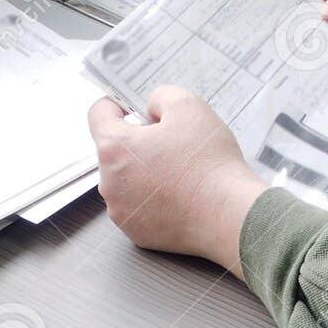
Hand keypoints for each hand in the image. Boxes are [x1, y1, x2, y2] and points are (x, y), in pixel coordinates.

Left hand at [88, 86, 266, 277]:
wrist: (229, 215)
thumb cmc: (208, 163)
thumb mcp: (189, 106)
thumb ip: (161, 96)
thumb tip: (151, 108)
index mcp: (114, 148)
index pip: (98, 114)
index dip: (117, 103)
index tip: (135, 107)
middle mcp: (109, 183)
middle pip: (115, 150)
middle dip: (139, 141)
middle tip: (174, 141)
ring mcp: (121, 211)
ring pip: (127, 179)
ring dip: (146, 171)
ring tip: (182, 171)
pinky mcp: (136, 232)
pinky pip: (139, 205)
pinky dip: (155, 198)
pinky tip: (181, 194)